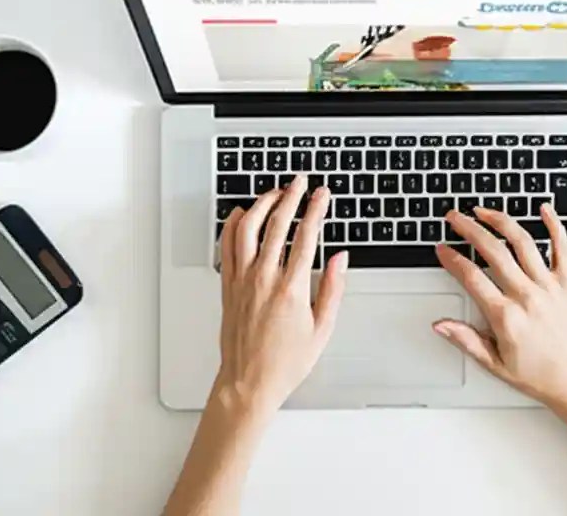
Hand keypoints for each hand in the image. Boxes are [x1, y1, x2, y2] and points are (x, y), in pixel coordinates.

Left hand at [213, 175, 346, 414]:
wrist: (248, 383)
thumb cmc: (285, 363)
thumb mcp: (322, 329)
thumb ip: (333, 289)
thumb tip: (340, 259)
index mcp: (291, 289)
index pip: (306, 236)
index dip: (316, 209)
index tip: (322, 195)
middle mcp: (264, 279)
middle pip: (277, 224)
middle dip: (291, 197)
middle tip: (300, 182)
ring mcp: (242, 281)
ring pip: (248, 229)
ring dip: (262, 204)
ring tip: (274, 192)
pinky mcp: (228, 287)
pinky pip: (227, 247)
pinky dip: (233, 225)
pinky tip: (241, 213)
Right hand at [434, 204, 566, 417]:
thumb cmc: (543, 377)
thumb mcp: (496, 364)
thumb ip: (466, 340)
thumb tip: (441, 325)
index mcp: (507, 317)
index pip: (471, 277)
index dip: (452, 258)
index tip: (442, 249)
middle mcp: (528, 296)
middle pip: (493, 251)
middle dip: (469, 228)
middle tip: (455, 217)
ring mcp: (551, 287)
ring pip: (523, 242)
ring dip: (501, 220)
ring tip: (484, 211)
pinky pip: (563, 247)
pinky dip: (554, 225)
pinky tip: (544, 210)